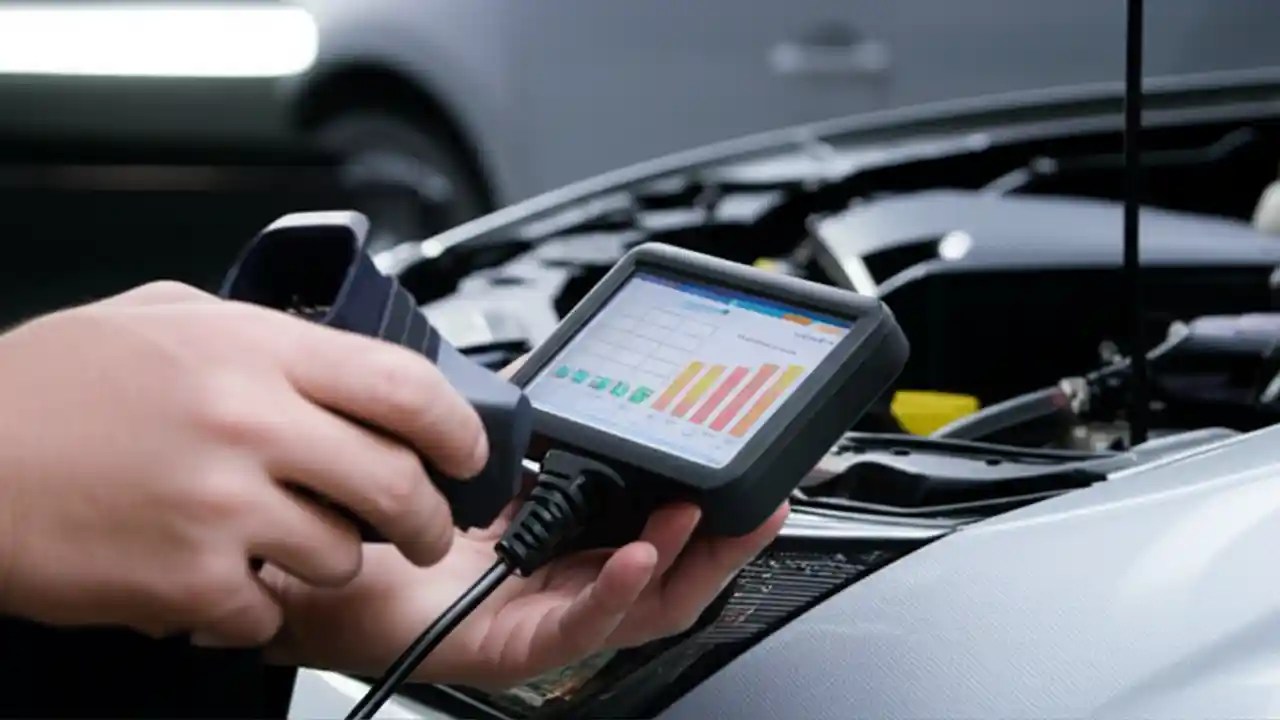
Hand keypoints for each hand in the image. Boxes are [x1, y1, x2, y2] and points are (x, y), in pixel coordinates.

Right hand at [0, 282, 486, 645]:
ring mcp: (223, 506)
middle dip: (428, 519)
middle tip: (422, 529)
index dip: (458, 427)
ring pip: (344, 556)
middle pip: (397, 483)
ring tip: (285, 545)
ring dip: (331, 560)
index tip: (469, 452)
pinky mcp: (190, 579)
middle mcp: (251, 424)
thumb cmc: (52, 389)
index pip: (406, 387)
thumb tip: (338, 354)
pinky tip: (221, 578)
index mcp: (256, 351)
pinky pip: (271, 612)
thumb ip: (265, 335)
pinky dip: (257, 606)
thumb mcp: (168, 318)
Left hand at [262, 355, 788, 688]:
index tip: (743, 474)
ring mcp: (545, 620)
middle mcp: (567, 585)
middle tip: (761, 504)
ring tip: (704, 520)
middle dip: (724, 541)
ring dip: (684, 562)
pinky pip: (578, 624)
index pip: (659, 532)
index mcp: (570, 544)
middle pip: (670, 573)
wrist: (321, 568)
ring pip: (641, 606)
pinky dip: (614, 591)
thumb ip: (534, 418)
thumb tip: (573, 366)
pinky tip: (636, 555)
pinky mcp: (514, 648)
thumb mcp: (487, 459)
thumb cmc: (400, 524)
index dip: (710, 510)